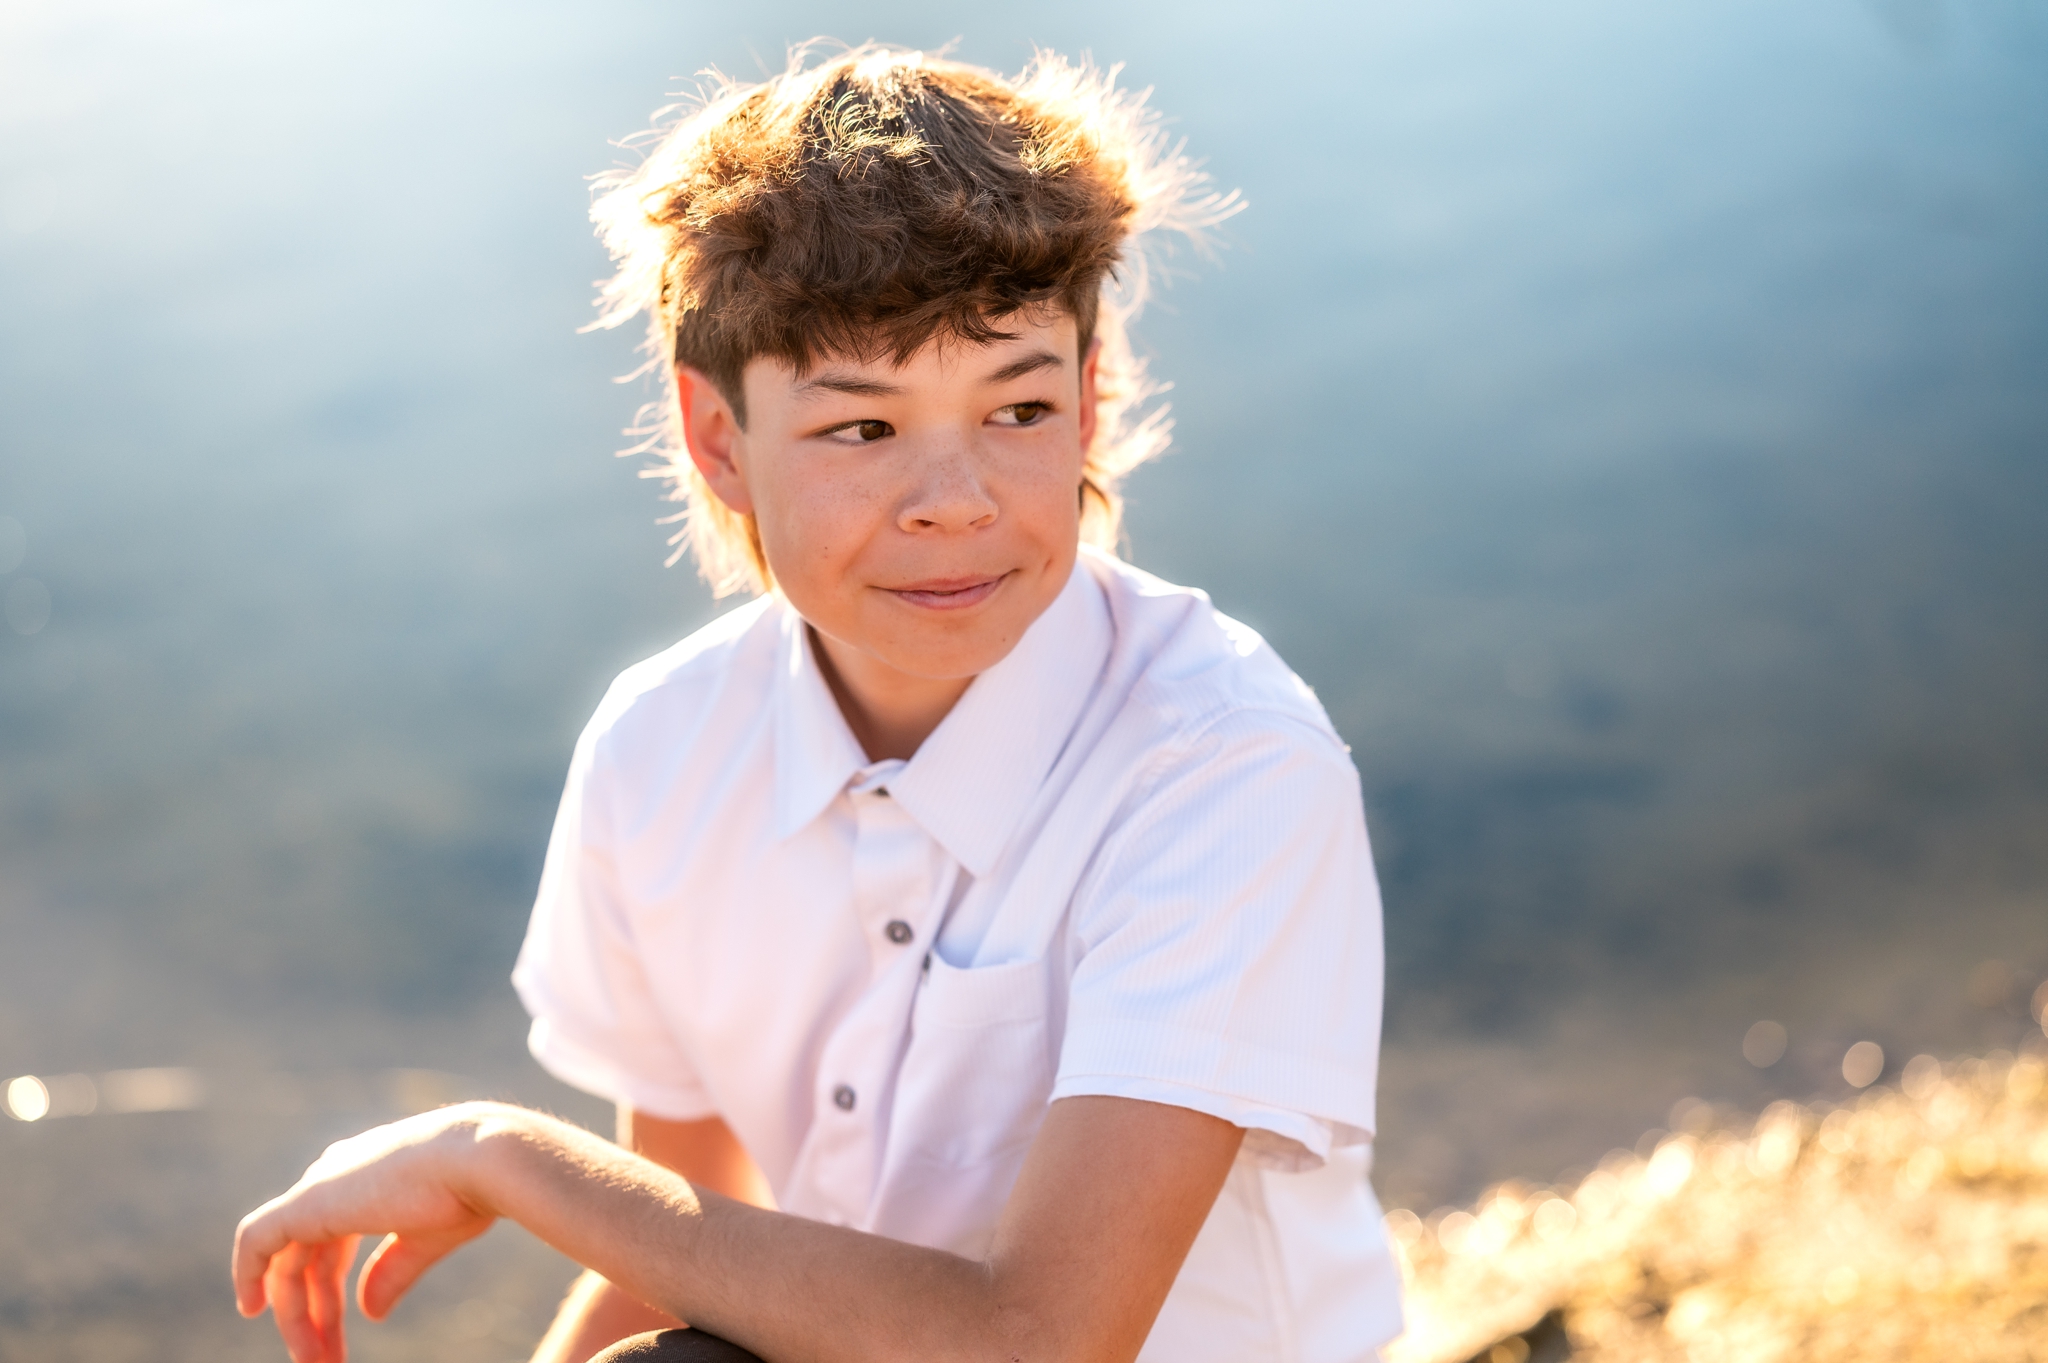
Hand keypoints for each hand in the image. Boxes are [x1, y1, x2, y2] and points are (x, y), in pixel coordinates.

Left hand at [232, 1103, 505, 1362]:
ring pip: (288, 1262)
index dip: (327, 1293)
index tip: (331, 1335)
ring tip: (312, 1362)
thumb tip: (369, 1313)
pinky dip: (249, 1273)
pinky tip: (252, 1308)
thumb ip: (392, 1272)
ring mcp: (321, 1188)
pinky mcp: (307, 1202)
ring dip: (296, 1316)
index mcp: (367, 1181)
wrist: (479, 1162)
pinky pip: (258, 1240)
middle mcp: (337, 1178)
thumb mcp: (427, 1239)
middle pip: (308, 1260)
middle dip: (314, 1314)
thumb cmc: (468, 1190)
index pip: (330, 1245)